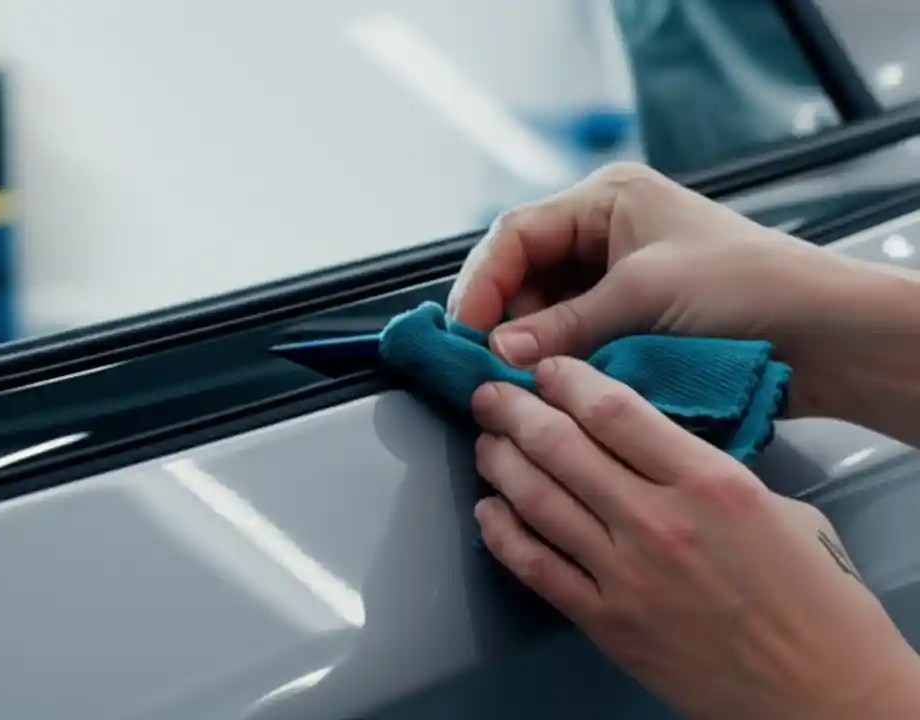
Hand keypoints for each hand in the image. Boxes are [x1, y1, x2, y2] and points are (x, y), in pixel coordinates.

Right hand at [446, 162, 851, 368]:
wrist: (824, 334)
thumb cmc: (747, 287)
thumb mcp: (643, 296)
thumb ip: (563, 326)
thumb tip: (497, 355)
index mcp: (606, 200)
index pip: (516, 234)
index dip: (482, 283)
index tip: (464, 333)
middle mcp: (603, 232)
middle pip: (521, 272)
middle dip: (501, 317)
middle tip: (483, 364)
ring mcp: (613, 277)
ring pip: (541, 309)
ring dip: (527, 343)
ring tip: (517, 379)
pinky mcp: (626, 319)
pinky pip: (570, 337)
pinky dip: (555, 360)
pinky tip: (547, 381)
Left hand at [471, 358, 919, 718]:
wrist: (820, 694)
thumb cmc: (815, 599)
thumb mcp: (772, 507)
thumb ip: (704, 472)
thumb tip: (647, 448)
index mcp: (708, 483)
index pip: (613, 410)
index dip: (565, 380)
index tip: (544, 368)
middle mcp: (658, 521)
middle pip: (560, 446)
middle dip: (514, 412)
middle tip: (490, 395)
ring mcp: (625, 575)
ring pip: (536, 500)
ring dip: (500, 464)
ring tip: (487, 443)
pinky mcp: (606, 622)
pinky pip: (535, 567)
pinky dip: (502, 534)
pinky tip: (489, 511)